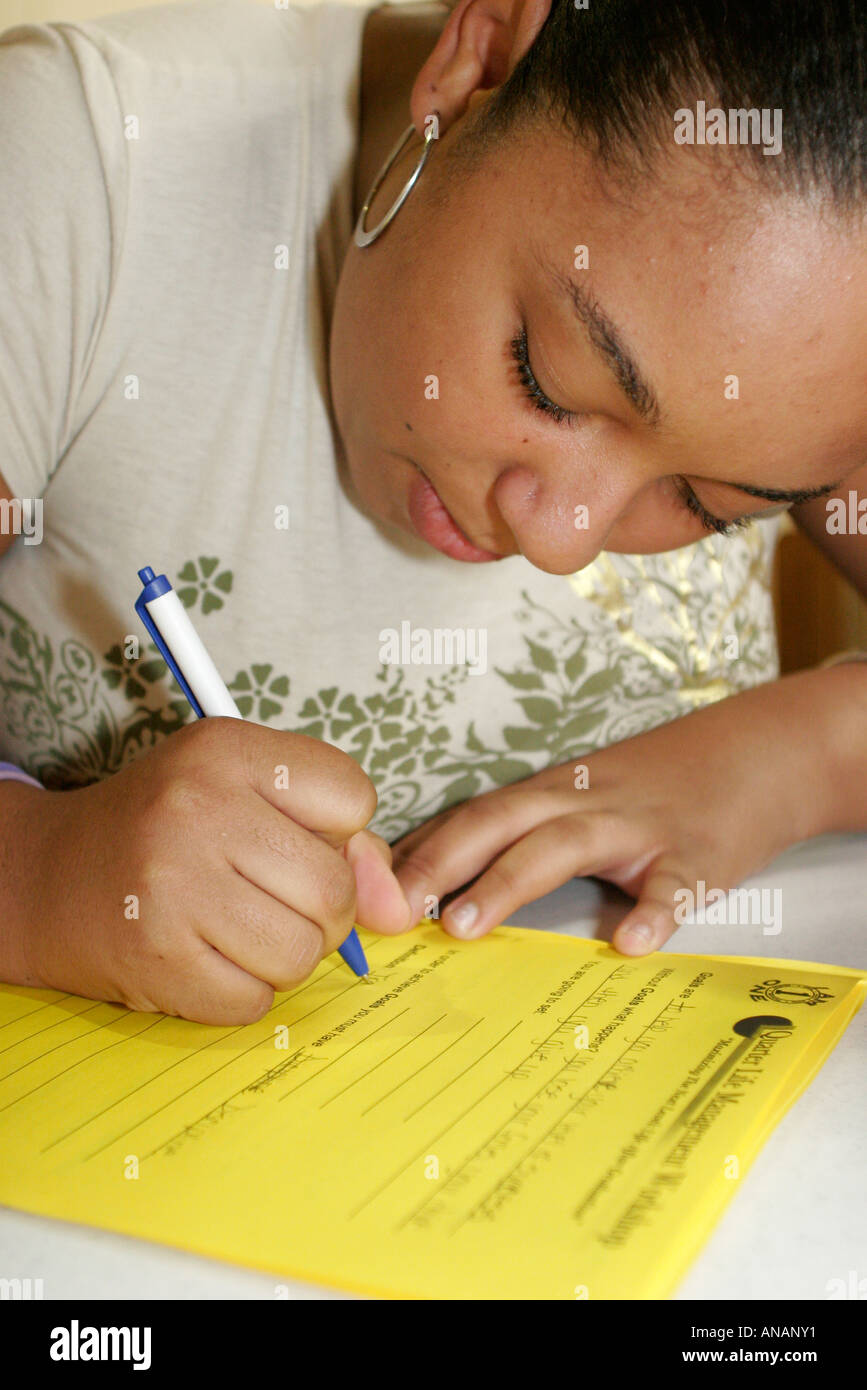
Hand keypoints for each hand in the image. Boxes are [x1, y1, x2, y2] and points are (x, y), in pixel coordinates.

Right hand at [6, 718, 411, 1023]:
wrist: (48, 876)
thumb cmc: (166, 829)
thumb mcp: (246, 794)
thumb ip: (341, 839)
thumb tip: (399, 913)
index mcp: (226, 751)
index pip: (354, 797)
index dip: (337, 831)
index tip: (291, 834)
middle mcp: (199, 808)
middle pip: (334, 888)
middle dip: (319, 908)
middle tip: (266, 895)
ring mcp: (175, 886)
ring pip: (303, 953)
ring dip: (283, 954)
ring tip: (235, 927)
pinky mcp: (158, 958)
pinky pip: (256, 1000)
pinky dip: (242, 991)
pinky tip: (205, 957)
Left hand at [391, 673, 833, 954]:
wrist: (753, 756)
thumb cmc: (649, 788)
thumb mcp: (579, 797)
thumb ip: (518, 833)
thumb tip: (435, 878)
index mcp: (550, 794)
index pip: (469, 816)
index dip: (416, 851)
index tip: (363, 891)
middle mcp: (582, 801)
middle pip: (499, 822)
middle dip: (439, 862)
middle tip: (390, 911)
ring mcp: (637, 826)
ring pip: (564, 846)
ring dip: (508, 883)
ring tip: (464, 927)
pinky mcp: (695, 855)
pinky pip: (672, 886)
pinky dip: (654, 913)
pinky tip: (630, 945)